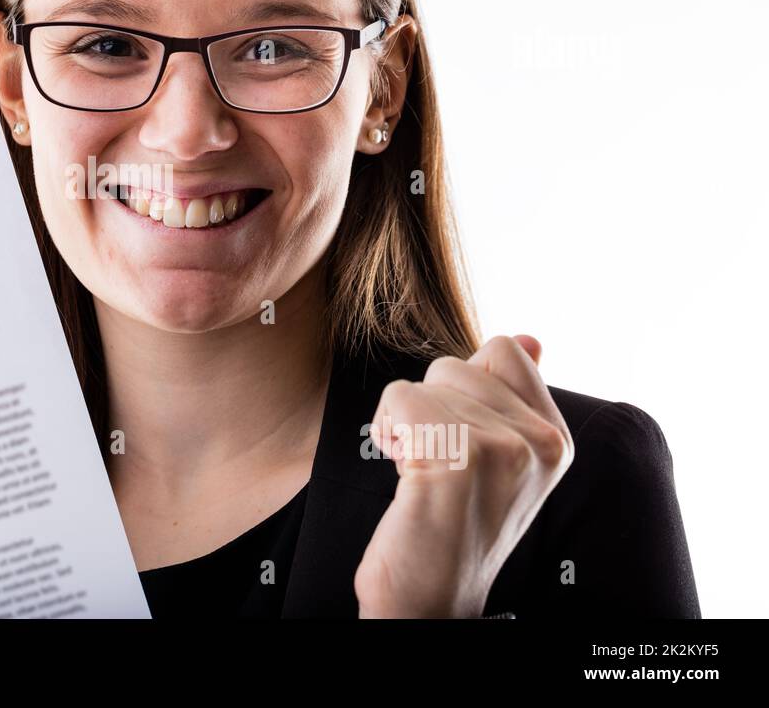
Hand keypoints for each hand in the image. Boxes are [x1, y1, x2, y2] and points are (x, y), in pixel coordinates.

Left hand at [354, 335, 573, 616]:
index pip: (504, 350)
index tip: (460, 442)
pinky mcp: (460, 457)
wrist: (428, 603)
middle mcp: (539, 442)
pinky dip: (387, 433)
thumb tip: (532, 338)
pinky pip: (398, 400)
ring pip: (421, 383)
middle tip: (438, 466)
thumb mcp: (496, 461)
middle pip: (453, 365)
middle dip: (429, 409)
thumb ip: (511, 398)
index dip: (461, 389)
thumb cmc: (450, 529)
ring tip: (423, 475)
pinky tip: (406, 477)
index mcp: (553, 439)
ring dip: (404, 425)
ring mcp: (504, 448)